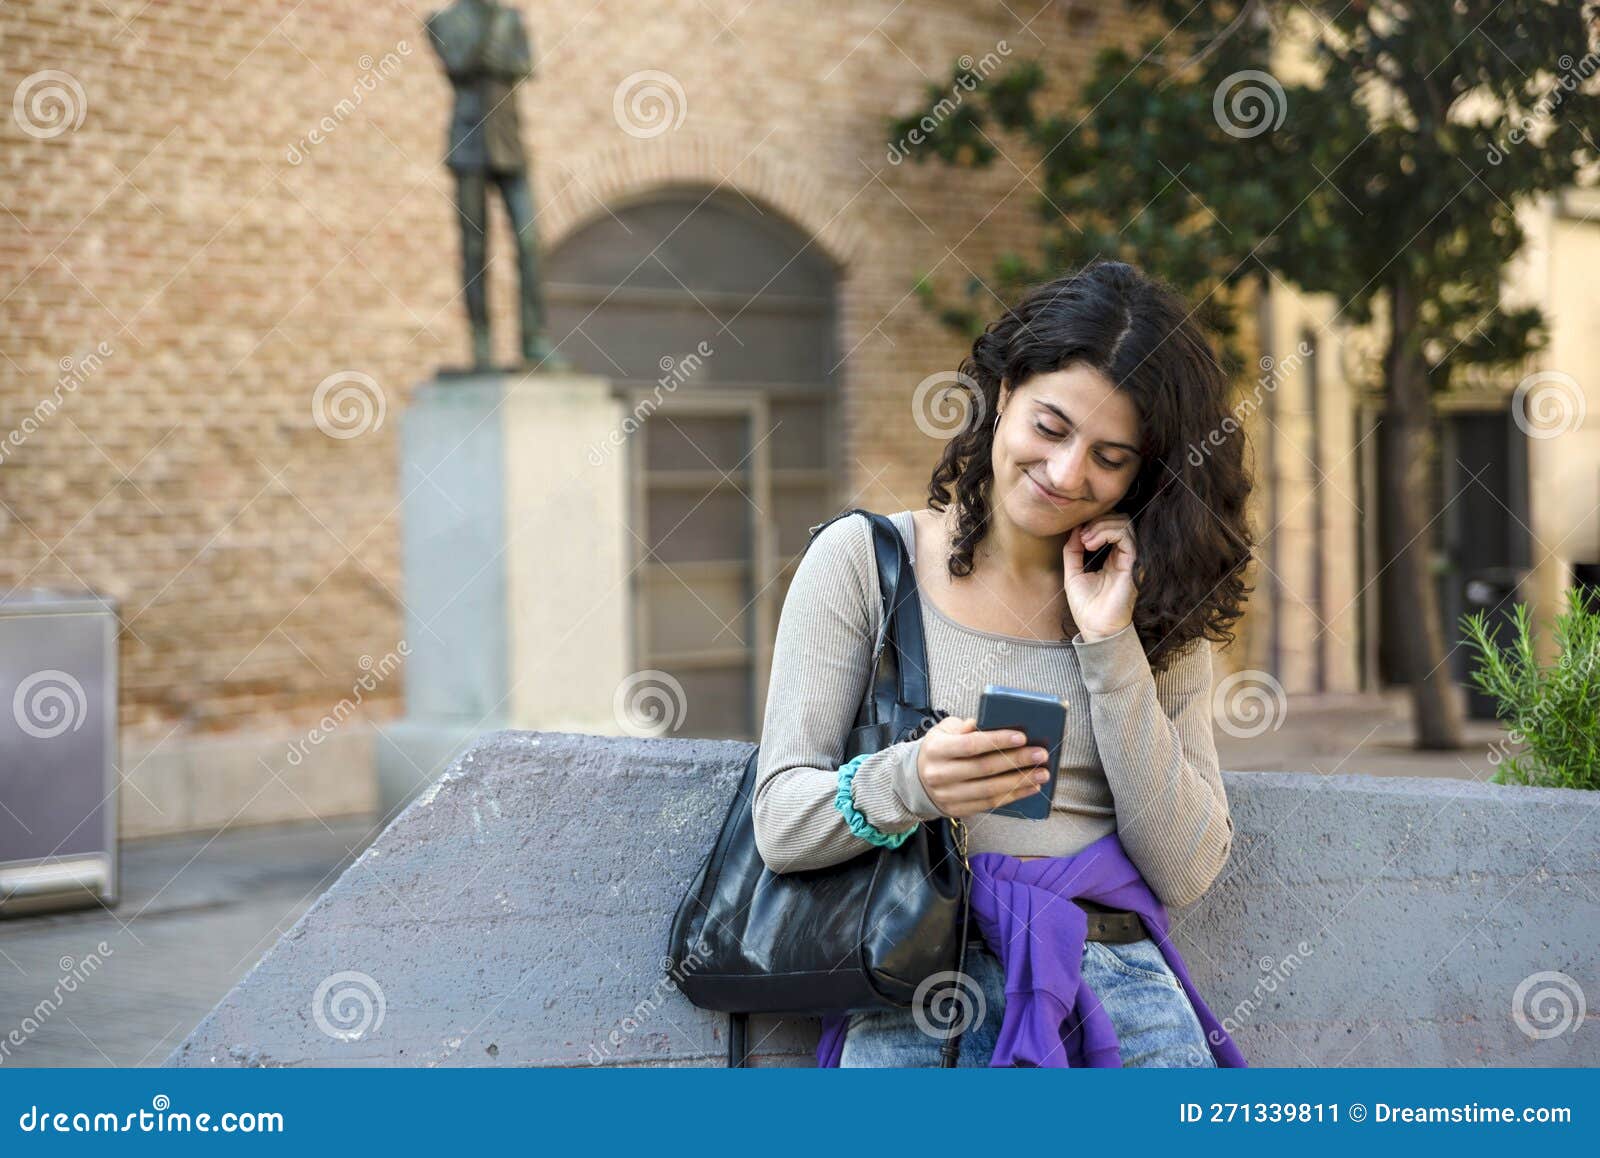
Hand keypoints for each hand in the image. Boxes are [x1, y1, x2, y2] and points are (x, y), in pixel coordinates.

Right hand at [914, 716, 1048, 818]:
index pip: (970, 745)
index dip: (997, 741)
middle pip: (984, 768)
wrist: (917, 780)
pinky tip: (1030, 787)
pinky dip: (1013, 796)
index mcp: (936, 750)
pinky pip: (990, 804)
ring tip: (1042, 773)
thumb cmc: (939, 750)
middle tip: (1040, 754)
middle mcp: (940, 774)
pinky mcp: (958, 810)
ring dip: (1020, 781)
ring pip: (990, 790)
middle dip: (1016, 761)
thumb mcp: (945, 731)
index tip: (1022, 736)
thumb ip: (965, 727)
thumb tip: (988, 722)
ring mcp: (948, 795)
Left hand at [1062, 514, 1137, 640]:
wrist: (1095, 628)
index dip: (1093, 522)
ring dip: (1100, 526)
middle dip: (1097, 521)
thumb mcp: (1073, 573)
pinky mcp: (1133, 564)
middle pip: (1120, 520)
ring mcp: (1130, 559)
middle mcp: (1124, 556)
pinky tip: (1091, 544)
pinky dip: (1106, 533)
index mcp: (1112, 557)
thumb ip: (1073, 550)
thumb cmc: (1086, 606)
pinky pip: (1126, 536)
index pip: (1111, 526)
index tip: (1077, 533)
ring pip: (1124, 524)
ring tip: (1085, 540)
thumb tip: (1075, 529)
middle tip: (1081, 536)